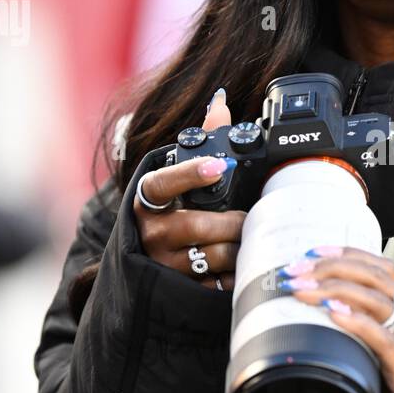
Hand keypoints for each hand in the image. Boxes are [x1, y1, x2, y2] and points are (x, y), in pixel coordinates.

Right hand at [133, 88, 246, 291]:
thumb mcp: (176, 179)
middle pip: (203, 226)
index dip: (190, 174)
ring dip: (240, 248)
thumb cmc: (172, 213)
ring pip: (218, 256)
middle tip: (248, 218)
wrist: (145, 265)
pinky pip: (221, 284)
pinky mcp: (181, 291)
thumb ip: (200, 142)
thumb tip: (220, 102)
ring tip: (246, 241)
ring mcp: (164, 265)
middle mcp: (151, 233)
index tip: (217, 165)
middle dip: (235, 222)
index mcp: (146, 200)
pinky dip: (237, 275)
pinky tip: (240, 267)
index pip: (163, 183)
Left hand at [279, 246, 393, 392]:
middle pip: (378, 278)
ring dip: (337, 289)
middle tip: (297, 272)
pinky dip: (358, 322)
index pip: (382, 269)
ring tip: (304, 290)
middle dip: (334, 268)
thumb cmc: (391, 392)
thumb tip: (310, 312)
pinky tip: (334, 313)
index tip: (312, 252)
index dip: (348, 254)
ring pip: (381, 301)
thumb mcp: (372, 353)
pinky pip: (386, 340)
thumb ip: (354, 330)